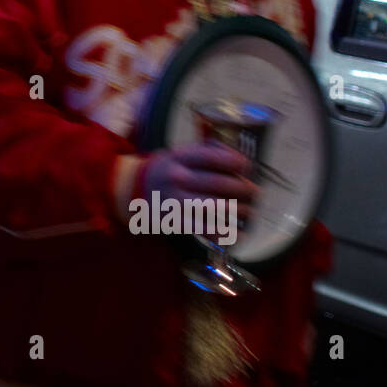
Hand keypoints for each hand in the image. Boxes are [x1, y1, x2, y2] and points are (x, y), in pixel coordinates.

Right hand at [140, 140, 258, 222]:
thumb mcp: (179, 153)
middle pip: (217, 183)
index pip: (211, 157)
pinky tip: (237, 233)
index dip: (234, 161)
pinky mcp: (174, 220)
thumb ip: (206, 152)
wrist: (132, 189)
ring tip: (249, 212)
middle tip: (254, 192)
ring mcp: (175, 201)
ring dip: (238, 211)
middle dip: (242, 189)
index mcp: (179, 157)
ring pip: (214, 207)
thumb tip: (240, 160)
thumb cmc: (166, 169)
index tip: (246, 166)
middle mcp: (176, 178)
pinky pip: (203, 229)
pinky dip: (223, 232)